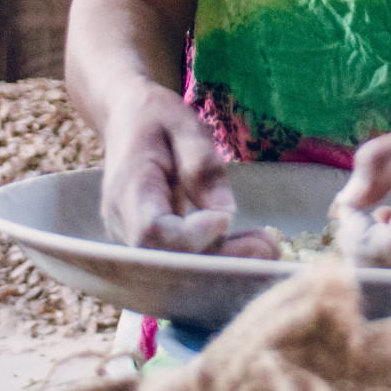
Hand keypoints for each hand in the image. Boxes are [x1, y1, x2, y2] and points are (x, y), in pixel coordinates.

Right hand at [98, 83, 278, 258]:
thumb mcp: (184, 125)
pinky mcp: (149, 248)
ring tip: (267, 247)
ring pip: (175, 270)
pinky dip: (216, 262)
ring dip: (224, 265)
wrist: (127, 122)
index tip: (225, 218)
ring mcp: (131, 241)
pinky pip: (179, 264)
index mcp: (129, 189)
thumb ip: (202, 165)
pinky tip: (250, 248)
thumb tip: (225, 214)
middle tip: (268, 247)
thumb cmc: (156, 119)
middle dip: (219, 260)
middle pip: (167, 261)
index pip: (151, 232)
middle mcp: (123, 225)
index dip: (190, 236)